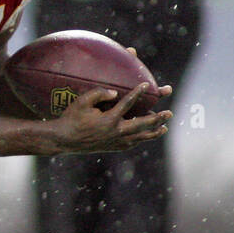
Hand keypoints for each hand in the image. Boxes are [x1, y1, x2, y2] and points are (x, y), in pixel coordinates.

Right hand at [52, 82, 172, 152]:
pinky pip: (132, 143)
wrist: (64, 140)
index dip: (138, 93)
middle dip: (157, 118)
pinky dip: (141, 139)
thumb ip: (98, 93)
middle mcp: (116, 132)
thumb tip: (115, 92)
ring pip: (140, 137)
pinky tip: (146, 136)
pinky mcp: (113, 147)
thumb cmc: (71, 118)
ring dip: (154, 132)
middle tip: (169, 113)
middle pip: (142, 125)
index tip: (147, 85)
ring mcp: (116, 141)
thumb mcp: (82, 102)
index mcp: (109, 119)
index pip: (128, 104)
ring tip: (165, 128)